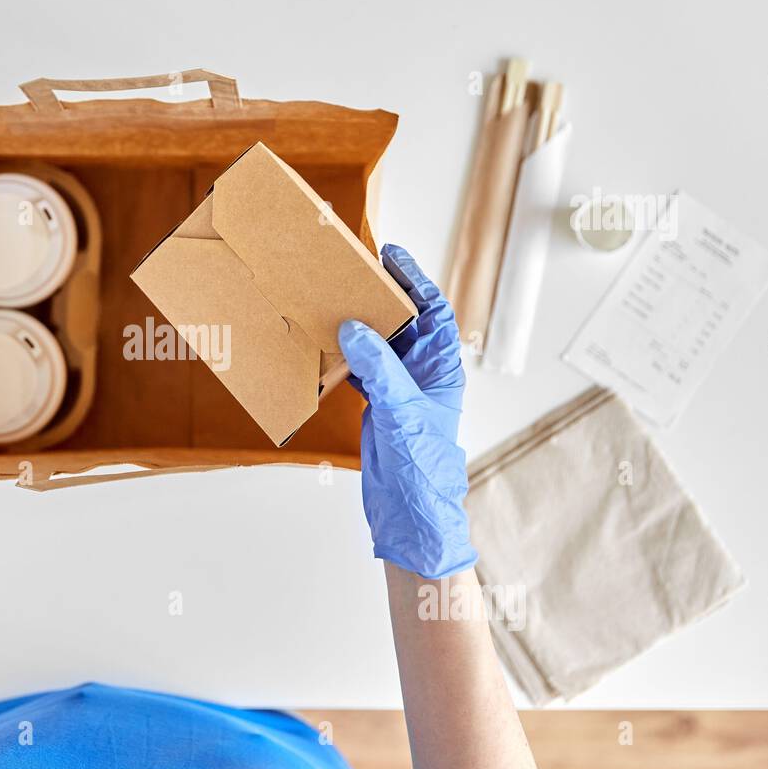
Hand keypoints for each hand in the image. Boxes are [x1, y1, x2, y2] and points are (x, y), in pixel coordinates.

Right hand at [338, 245, 475, 579]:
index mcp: (442, 367)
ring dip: (357, 324)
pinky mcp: (378, 405)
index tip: (390, 255)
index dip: (414, 280)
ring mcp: (399, 388)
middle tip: (353, 269)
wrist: (411, 513)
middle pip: (402, 321)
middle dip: (380, 295)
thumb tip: (356, 327)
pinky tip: (325, 344)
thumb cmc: (424, 467)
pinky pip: (358, 369)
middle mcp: (421, 372)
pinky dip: (342, 356)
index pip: (432, 311)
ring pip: (377, 343)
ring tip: (333, 299)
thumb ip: (381, 367)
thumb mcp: (403, 409)